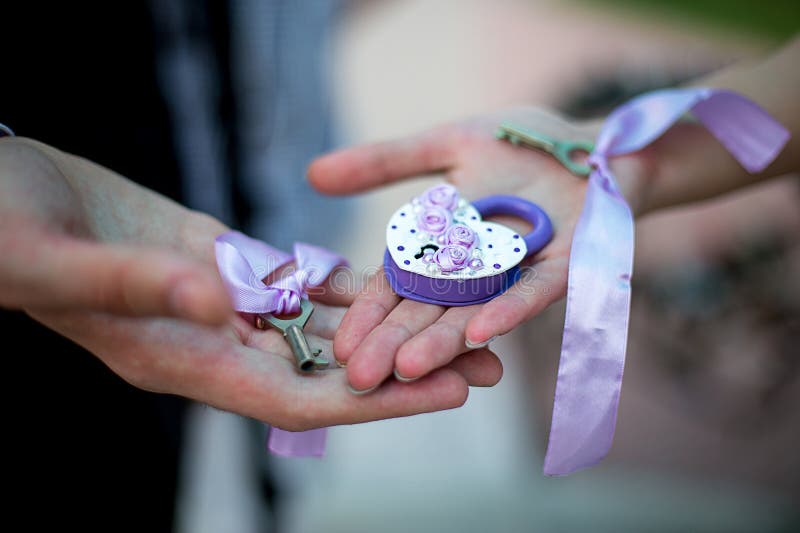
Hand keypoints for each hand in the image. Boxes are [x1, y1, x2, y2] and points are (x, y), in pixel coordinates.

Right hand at [0, 137, 501, 427]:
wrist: (0, 200)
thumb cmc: (10, 233)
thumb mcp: (62, 260)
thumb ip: (140, 287)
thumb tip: (221, 304)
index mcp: (182, 358)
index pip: (300, 397)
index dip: (377, 402)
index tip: (448, 394)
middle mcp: (214, 341)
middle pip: (331, 368)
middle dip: (407, 369)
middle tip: (489, 363)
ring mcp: (221, 302)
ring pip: (323, 324)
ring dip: (389, 325)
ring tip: (462, 318)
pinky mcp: (221, 262)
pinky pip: (296, 280)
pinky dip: (345, 282)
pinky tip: (390, 277)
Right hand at [308, 108, 647, 391]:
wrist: (593, 147)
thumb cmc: (520, 148)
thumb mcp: (447, 146)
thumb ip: (385, 162)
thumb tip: (312, 174)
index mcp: (444, 246)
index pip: (396, 284)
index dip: (367, 313)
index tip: (338, 344)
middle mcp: (477, 269)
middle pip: (429, 309)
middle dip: (394, 343)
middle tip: (360, 378)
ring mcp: (520, 272)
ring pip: (475, 312)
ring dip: (443, 341)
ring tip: (407, 369)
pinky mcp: (567, 266)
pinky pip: (535, 292)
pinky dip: (508, 309)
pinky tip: (481, 333)